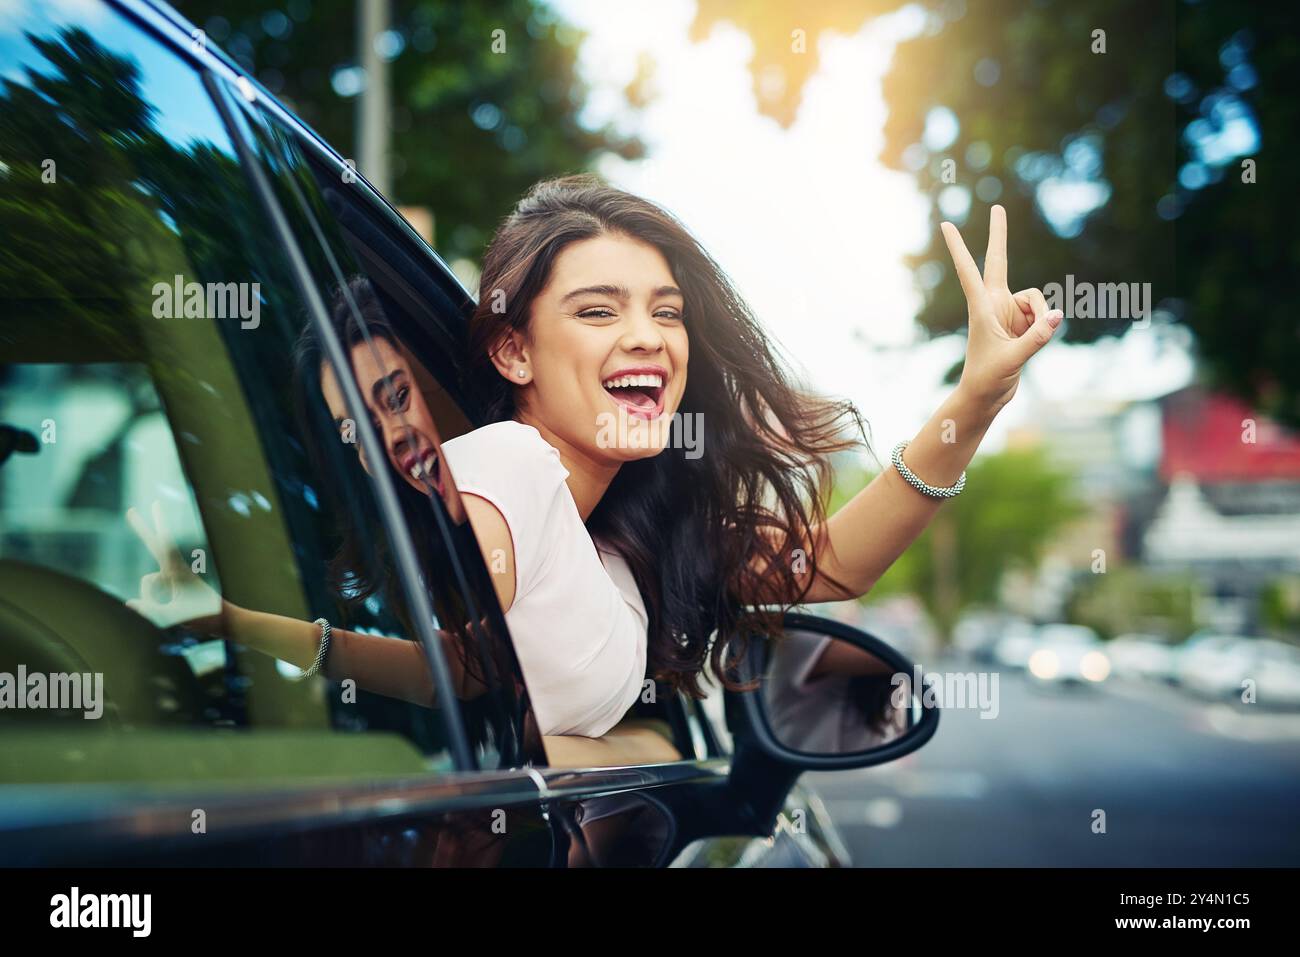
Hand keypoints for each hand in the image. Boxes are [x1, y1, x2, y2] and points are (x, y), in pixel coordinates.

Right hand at [125, 501, 226, 633]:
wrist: (223, 618)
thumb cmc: (201, 618)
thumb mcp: (172, 617)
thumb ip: (149, 610)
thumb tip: (129, 603)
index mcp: (177, 572)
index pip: (159, 545)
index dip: (146, 534)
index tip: (140, 510)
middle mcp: (176, 569)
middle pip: (158, 543)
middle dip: (145, 527)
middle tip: (131, 510)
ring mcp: (176, 574)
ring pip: (150, 582)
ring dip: (153, 596)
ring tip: (176, 603)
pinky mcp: (177, 581)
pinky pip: (156, 588)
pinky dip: (156, 599)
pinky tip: (173, 606)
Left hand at [940, 205, 1061, 410]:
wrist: (987, 396)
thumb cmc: (988, 379)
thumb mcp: (1013, 360)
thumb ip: (1037, 337)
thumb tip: (1059, 316)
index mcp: (981, 307)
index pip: (968, 270)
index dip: (959, 247)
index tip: (945, 225)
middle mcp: (994, 304)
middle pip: (999, 261)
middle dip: (999, 235)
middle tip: (997, 206)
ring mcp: (1009, 311)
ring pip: (1036, 298)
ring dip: (1042, 316)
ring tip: (1032, 340)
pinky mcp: (1023, 322)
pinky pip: (1044, 314)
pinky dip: (1046, 326)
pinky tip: (1037, 342)